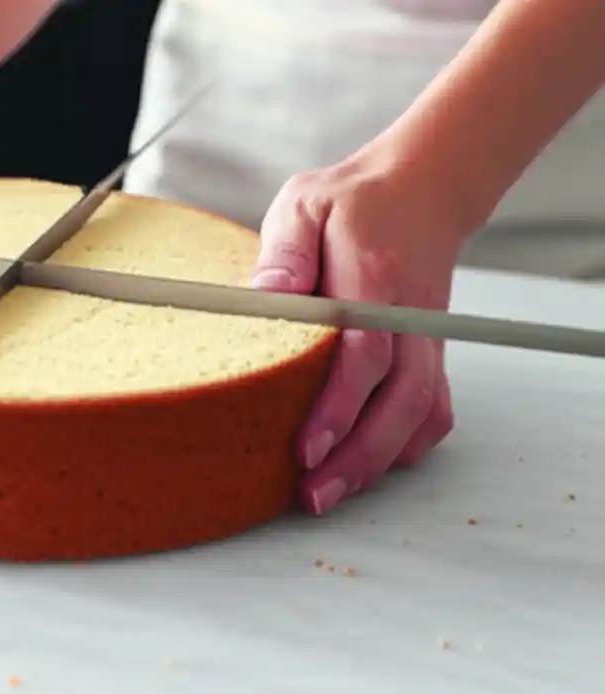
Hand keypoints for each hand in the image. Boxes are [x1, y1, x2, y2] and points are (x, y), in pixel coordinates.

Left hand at [252, 142, 466, 515]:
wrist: (420, 191)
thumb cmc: (351, 204)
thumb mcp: (305, 205)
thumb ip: (286, 251)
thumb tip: (269, 295)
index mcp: (376, 279)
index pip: (364, 354)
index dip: (338, 407)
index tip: (307, 448)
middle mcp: (411, 317)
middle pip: (401, 400)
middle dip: (359, 456)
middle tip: (314, 495)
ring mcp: (427, 338)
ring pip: (420, 414)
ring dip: (379, 461)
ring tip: (330, 493)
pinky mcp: (430, 352)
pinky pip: (432, 410)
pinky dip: (406, 445)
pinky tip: (369, 466)